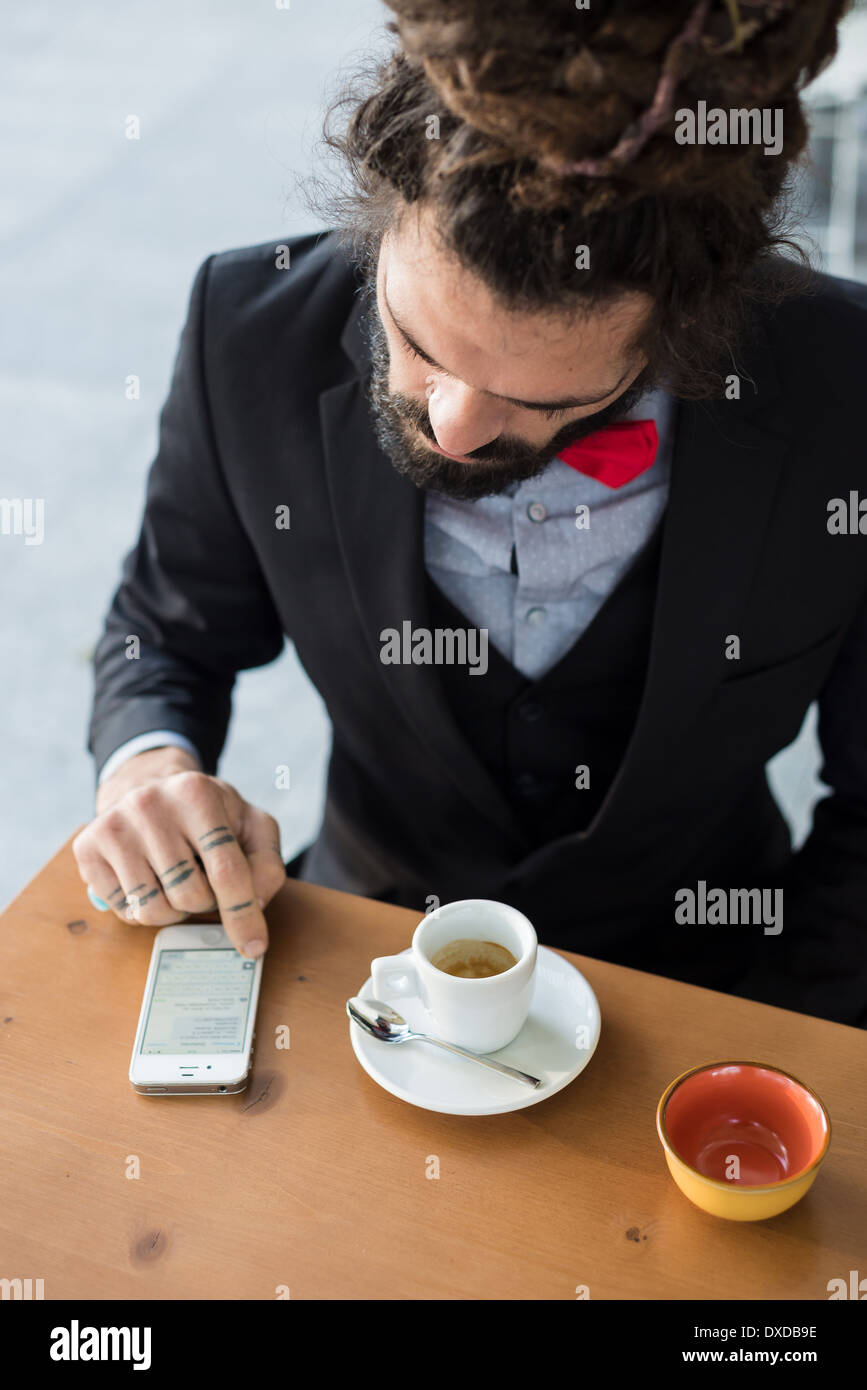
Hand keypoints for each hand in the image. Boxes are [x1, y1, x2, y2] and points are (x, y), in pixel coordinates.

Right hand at [73, 767, 284, 956]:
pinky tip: (148, 882)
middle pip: (191, 895)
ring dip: (174, 911)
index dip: (243, 914)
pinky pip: (124, 912)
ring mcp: (114, 825)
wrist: (148, 788)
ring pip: (155, 910)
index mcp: (197, 792)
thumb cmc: (207, 815)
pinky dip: (143, 911)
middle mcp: (149, 803)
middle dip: (206, 903)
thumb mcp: (250, 826)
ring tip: (175, 882)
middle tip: (203, 881)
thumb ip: (266, 863)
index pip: (226, 869)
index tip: (254, 947)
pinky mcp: (87, 848)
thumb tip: (255, 904)